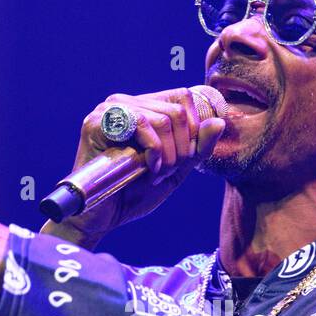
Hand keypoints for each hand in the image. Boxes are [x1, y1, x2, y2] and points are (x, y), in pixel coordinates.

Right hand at [47, 87, 224, 247]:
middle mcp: (125, 103)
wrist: (102, 217)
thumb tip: (219, 122)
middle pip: (178, 110)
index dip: (193, 131)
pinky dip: (153, 151)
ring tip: (153, 174)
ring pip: (163, 119)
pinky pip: (142, 125)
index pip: (183, 98)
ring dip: (167, 155)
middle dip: (181, 149)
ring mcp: (109, 110)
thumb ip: (198, 148)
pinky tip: (145, 169)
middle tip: (164, 172)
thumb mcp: (176, 170)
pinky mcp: (97, 122)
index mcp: (142, 108)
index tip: (181, 161)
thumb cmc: (134, 194)